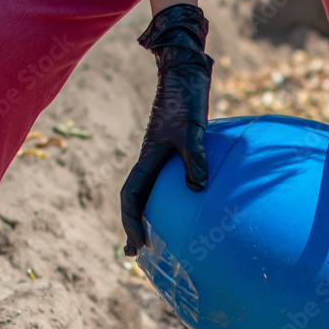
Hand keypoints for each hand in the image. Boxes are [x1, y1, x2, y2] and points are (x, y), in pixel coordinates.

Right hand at [121, 3, 213, 255]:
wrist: (186, 73)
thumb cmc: (186, 99)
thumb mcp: (191, 128)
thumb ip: (195, 157)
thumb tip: (197, 188)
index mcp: (149, 159)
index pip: (132, 197)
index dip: (132, 223)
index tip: (137, 246)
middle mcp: (153, 161)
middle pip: (137, 200)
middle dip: (135, 227)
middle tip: (137, 254)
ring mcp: (164, 156)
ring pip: (153, 192)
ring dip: (151, 215)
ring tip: (157, 238)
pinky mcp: (178, 150)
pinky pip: (171, 181)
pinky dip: (175, 198)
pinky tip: (192, 205)